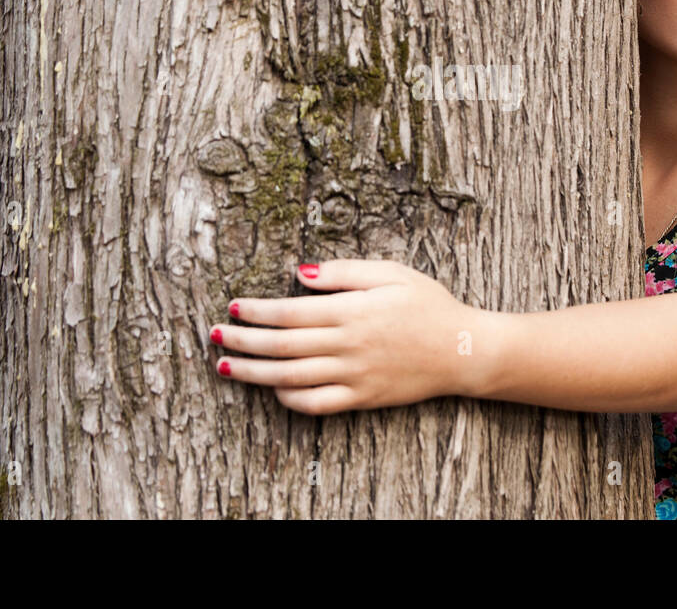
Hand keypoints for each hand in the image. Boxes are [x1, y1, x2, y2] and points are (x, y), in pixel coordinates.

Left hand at [210, 259, 483, 414]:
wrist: (462, 350)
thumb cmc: (428, 305)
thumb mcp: (390, 273)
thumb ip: (343, 272)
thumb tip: (298, 273)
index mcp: (352, 311)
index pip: (290, 313)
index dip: (256, 311)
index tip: (233, 307)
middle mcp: (347, 346)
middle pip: (281, 347)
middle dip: (242, 342)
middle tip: (214, 336)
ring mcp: (353, 376)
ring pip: (290, 378)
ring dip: (253, 373)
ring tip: (225, 367)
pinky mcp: (362, 399)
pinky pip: (316, 404)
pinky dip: (289, 399)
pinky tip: (273, 389)